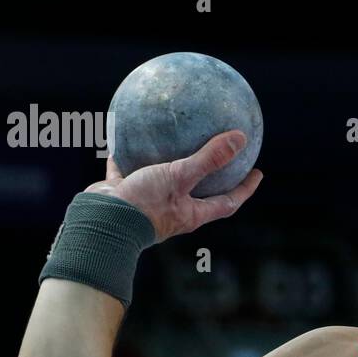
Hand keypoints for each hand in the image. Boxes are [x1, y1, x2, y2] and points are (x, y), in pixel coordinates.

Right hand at [84, 130, 262, 242]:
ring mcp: (147, 203)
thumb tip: (240, 139)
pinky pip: (127, 170)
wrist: (100, 220)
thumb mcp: (180, 177)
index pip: (227, 202)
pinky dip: (126, 156)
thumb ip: (209, 159)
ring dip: (168, 163)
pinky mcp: (123, 194)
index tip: (257, 173)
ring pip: (162, 180)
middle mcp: (172, 210)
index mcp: (191, 213)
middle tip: (220, 155)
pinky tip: (124, 135)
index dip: (244, 189)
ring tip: (173, 141)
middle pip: (198, 193)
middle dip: (209, 177)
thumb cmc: (145, 204)